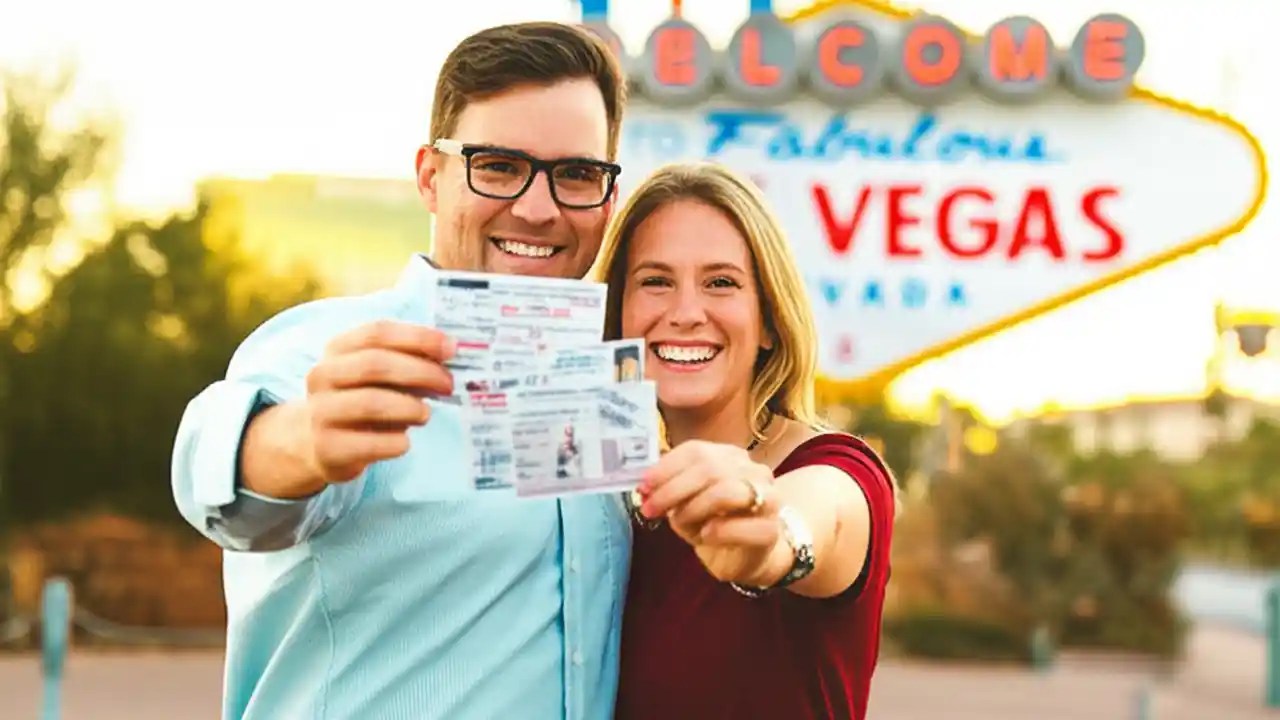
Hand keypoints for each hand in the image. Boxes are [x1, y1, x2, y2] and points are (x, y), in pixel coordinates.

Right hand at [301, 320, 455, 484]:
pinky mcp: (328, 447)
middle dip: (420, 372)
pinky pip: (370, 443)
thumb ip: (406, 360)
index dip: (417, 337)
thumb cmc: (360, 400)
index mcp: (337, 349)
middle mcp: (323, 376)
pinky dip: (396, 441)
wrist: (317, 444)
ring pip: (371, 403)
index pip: (377, 333)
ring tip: (426, 414)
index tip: (451, 348)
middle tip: (448, 384)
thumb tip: (449, 353)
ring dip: (409, 407)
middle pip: (375, 364)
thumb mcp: (375, 374)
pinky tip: (404, 441)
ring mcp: (321, 412)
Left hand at [638, 440, 783, 584]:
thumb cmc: (716, 523)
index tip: (643, 486)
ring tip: (680, 524)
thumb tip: (645, 487)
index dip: (666, 467)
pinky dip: (719, 531)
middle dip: (673, 490)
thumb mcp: (687, 503)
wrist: (749, 556)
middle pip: (709, 469)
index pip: (696, 451)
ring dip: (694, 508)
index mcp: (730, 457)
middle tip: (650, 509)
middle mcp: (753, 470)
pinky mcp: (770, 530)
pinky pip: (743, 525)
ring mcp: (767, 498)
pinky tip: (706, 536)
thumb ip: (671, 490)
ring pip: (727, 492)